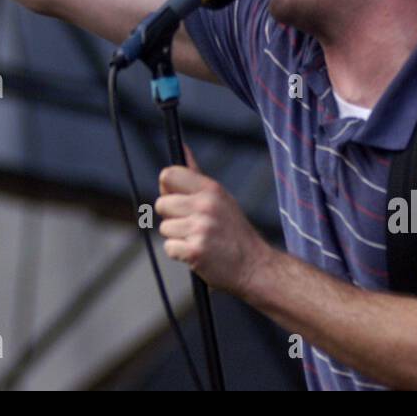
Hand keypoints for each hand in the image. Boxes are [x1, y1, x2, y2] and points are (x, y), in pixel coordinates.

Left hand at [155, 145, 271, 296]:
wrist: (255, 267)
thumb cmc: (234, 232)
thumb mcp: (221, 198)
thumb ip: (196, 175)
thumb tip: (181, 148)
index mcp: (211, 189)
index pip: (169, 175)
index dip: (167, 188)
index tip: (177, 199)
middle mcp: (205, 205)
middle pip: (161, 203)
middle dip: (172, 217)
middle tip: (193, 226)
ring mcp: (200, 228)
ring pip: (164, 228)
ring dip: (177, 237)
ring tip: (200, 240)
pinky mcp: (195, 251)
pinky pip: (169, 248)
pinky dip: (180, 254)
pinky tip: (198, 254)